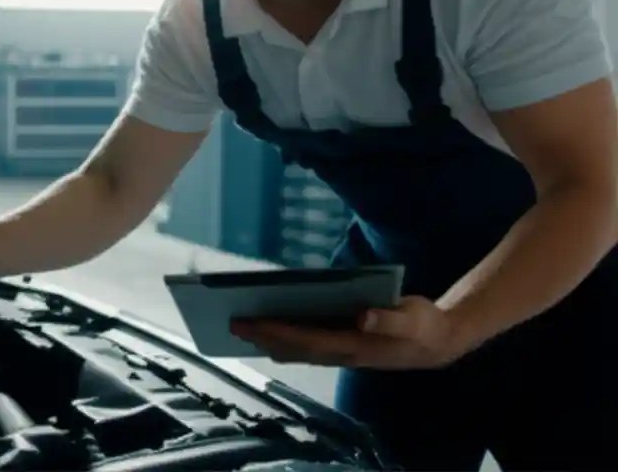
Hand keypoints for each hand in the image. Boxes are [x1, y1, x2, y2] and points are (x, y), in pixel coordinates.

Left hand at [229, 296, 473, 369]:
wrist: (439, 343)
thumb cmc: (424, 325)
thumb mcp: (414, 319)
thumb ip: (391, 320)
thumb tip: (364, 317)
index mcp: (356, 347)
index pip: (307, 341)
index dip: (277, 333)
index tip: (250, 321)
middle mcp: (344, 353)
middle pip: (294, 349)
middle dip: (263, 337)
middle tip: (230, 322)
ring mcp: (341, 353)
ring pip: (297, 350)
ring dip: (269, 341)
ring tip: (240, 325)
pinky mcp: (342, 346)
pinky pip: (306, 344)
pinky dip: (284, 338)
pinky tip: (268, 327)